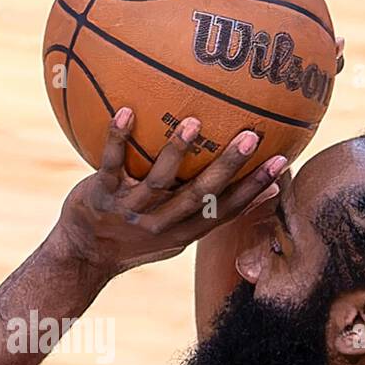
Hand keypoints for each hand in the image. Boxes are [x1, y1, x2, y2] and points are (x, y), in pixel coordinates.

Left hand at [47, 108, 286, 278]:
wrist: (83, 253)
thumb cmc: (137, 235)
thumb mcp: (178, 234)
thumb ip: (214, 212)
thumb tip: (268, 189)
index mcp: (183, 232)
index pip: (226, 210)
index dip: (254, 187)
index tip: (282, 161)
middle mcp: (160, 224)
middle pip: (200, 195)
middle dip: (227, 167)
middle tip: (251, 136)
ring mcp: (130, 210)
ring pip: (159, 182)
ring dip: (177, 151)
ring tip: (195, 123)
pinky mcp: (100, 196)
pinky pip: (109, 164)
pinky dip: (117, 138)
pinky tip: (125, 111)